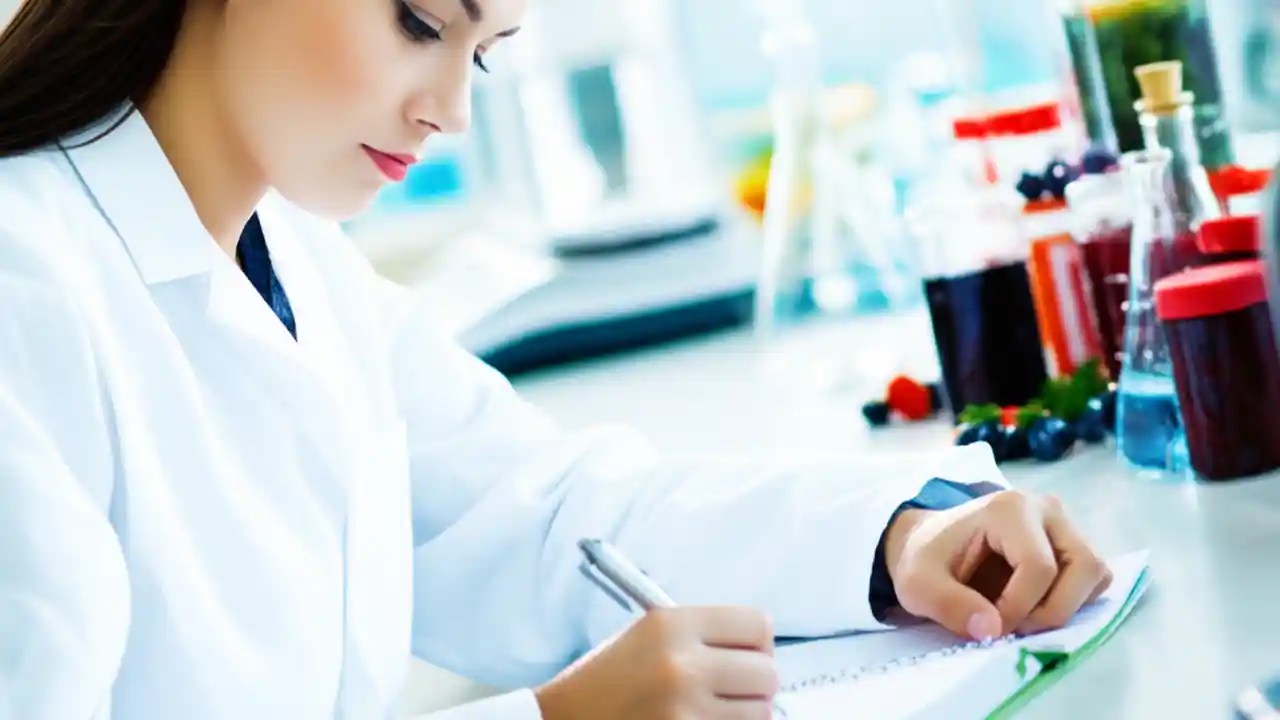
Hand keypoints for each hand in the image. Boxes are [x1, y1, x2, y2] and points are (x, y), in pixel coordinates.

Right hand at [535, 606, 777, 719]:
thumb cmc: (605, 682)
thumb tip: (761, 654)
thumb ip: (703, 636)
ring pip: (760, 713)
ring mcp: (685, 710)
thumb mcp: (648, 637)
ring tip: (707, 711)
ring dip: (742, 716)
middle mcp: (682, 665)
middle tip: (731, 691)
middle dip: (754, 685)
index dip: (757, 644)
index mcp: (672, 625)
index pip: (757, 625)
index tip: (747, 655)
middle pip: (766, 673)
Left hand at [883, 490, 1111, 640]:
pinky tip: (1035, 605)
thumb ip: (949, 605)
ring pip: (1096, 573)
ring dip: (1066, 606)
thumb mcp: (917, 585)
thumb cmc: (925, 560)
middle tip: (1015, 625)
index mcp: (1009, 508)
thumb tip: (992, 630)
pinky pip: (1094, 580)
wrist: (928, 546)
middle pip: (1084, 567)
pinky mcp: (1072, 544)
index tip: (989, 625)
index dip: (1019, 607)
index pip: (1038, 567)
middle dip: (1053, 609)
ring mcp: (1063, 525)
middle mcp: (1045, 508)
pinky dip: (1073, 601)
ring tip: (1023, 615)